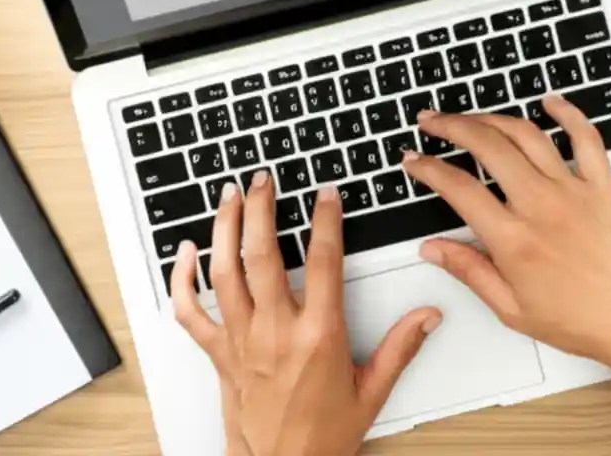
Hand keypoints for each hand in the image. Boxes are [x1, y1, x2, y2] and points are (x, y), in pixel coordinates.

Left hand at [171, 172, 442, 455]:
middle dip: (262, 209)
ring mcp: (242, 340)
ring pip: (225, 273)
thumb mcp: (372, 392)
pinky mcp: (219, 353)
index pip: (322, 262)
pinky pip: (191, 311)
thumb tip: (428, 315)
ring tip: (230, 197)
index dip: (325, 221)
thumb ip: (401, 348)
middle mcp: (275, 331)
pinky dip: (182, 279)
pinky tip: (185, 253)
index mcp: (317, 336)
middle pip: (262, 255)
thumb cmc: (323, 435)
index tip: (326, 194)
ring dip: (225, 229)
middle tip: (263, 179)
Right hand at [402, 95, 610, 372]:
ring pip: (527, 136)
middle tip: (432, 122)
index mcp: (514, 240)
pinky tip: (550, 102)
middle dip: (451, 127)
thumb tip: (433, 249)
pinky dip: (568, 114)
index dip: (428, 168)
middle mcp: (542, 207)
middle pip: (487, 147)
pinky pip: (586, 139)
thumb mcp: (512, 309)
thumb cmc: (582, 321)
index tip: (414, 160)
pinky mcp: (603, 188)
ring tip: (471, 115)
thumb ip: (469, 271)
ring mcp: (575, 192)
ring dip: (492, 118)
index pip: (458, 188)